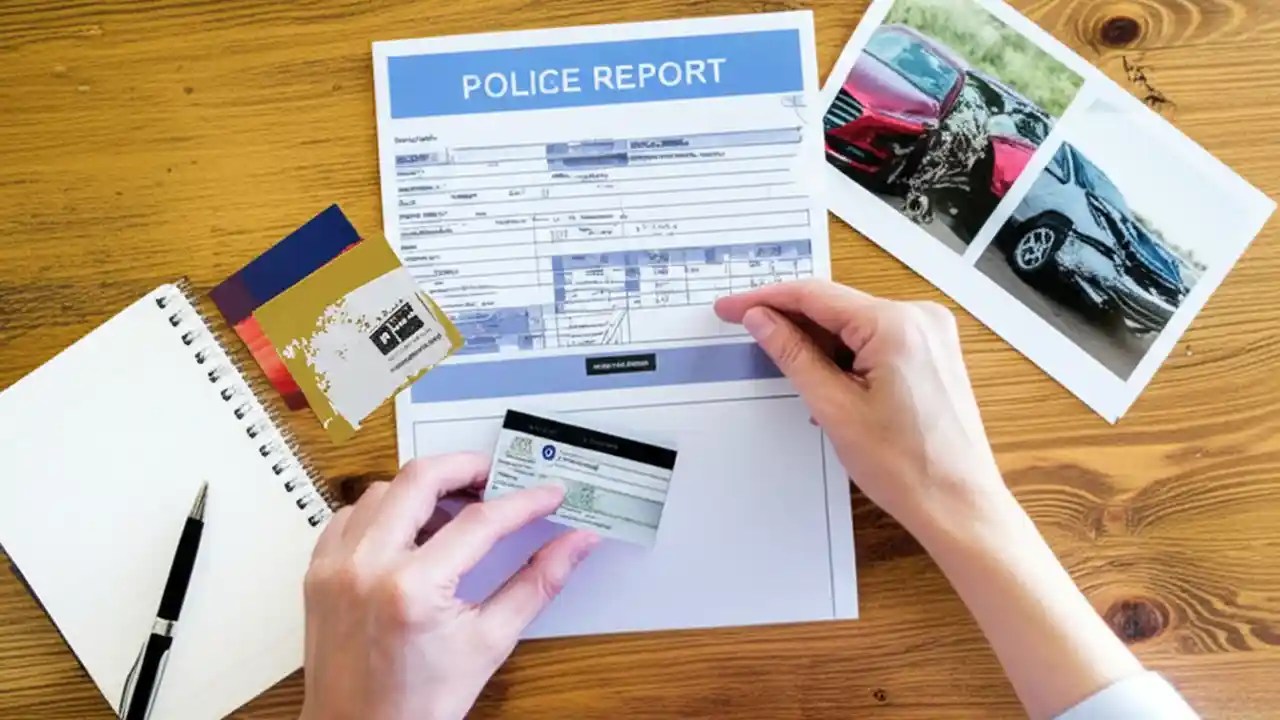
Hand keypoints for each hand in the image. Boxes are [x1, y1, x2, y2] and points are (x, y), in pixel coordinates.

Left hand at [301, 453, 598, 719]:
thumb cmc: (418, 705)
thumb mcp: (489, 643)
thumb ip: (536, 585)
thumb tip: (574, 547)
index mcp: (412, 589)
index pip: (481, 521)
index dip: (523, 502)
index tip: (546, 495)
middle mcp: (366, 568)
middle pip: (420, 478)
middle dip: (466, 467)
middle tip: (496, 478)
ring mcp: (335, 567)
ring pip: (381, 490)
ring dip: (422, 490)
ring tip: (455, 511)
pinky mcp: (317, 572)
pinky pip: (349, 516)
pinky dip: (382, 512)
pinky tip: (408, 531)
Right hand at [714, 280, 1005, 540]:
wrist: (958, 503)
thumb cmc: (908, 467)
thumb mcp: (834, 407)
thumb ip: (793, 355)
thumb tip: (761, 320)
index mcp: (897, 325)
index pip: (815, 296)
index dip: (765, 299)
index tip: (732, 307)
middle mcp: (920, 317)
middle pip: (837, 306)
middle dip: (792, 322)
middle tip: (749, 337)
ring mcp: (932, 333)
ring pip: (855, 324)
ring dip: (820, 343)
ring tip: (795, 377)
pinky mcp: (933, 351)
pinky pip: (878, 339)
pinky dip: (847, 355)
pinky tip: (829, 383)